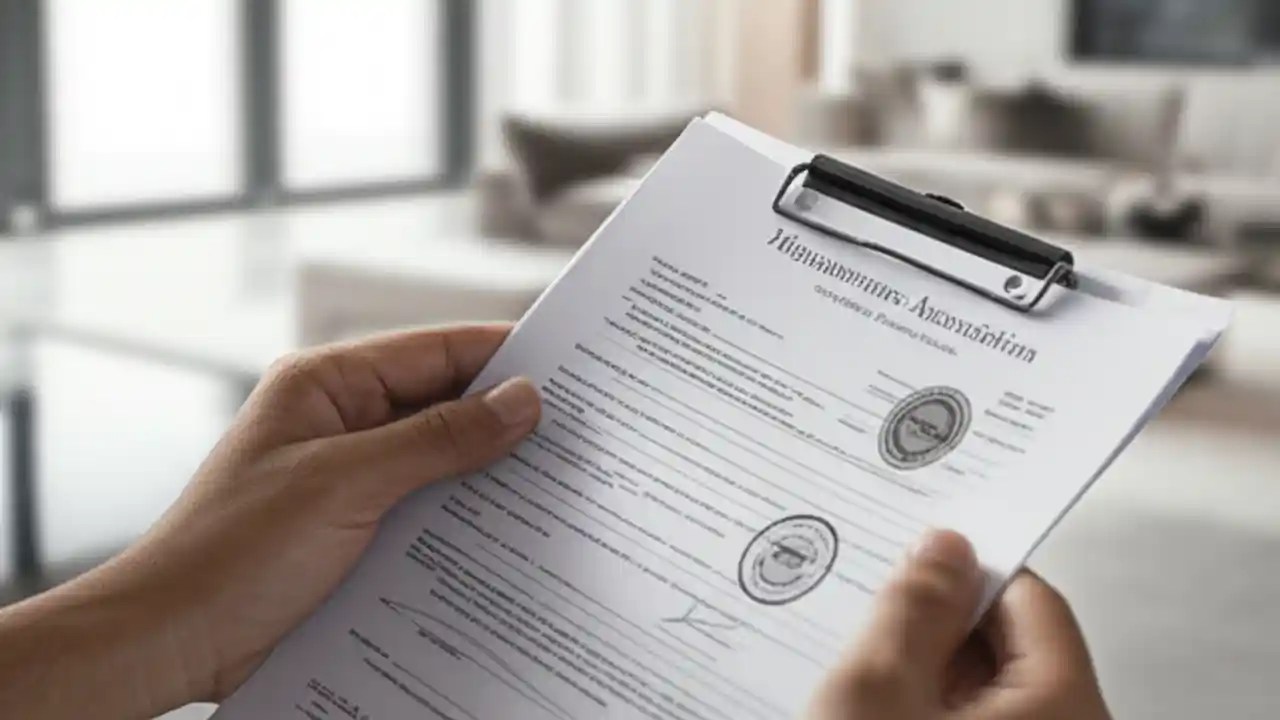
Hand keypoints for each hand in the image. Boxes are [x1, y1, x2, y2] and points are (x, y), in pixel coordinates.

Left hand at [0, 324, 540, 718]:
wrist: (172, 640)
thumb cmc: (232, 551)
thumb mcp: (346, 485)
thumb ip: (438, 439)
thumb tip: (521, 402)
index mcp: (327, 383)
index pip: (437, 351)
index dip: (504, 357)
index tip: (573, 370)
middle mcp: (341, 420)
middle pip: (444, 404)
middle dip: (505, 421)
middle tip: (577, 438)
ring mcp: (349, 475)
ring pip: (440, 459)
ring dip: (488, 474)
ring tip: (555, 487)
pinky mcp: (354, 527)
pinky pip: (425, 507)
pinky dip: (463, 516)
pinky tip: (505, 535)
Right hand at [806, 531, 1111, 719]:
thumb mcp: (876, 688)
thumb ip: (913, 607)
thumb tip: (947, 548)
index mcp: (1065, 707)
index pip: (1034, 600)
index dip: (970, 569)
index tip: (917, 553)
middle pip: (1012, 648)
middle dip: (939, 622)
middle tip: (873, 610)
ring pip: (986, 692)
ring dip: (925, 672)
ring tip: (864, 671)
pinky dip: (924, 708)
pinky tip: (871, 707)